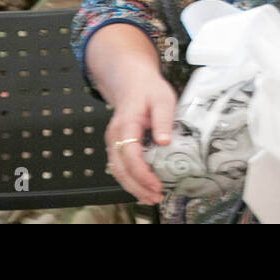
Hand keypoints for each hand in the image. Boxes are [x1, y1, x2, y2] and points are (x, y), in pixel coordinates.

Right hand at [104, 75, 177, 204]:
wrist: (132, 82)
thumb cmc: (148, 89)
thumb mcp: (163, 99)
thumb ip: (164, 120)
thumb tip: (165, 142)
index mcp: (126, 125)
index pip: (130, 155)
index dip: (142, 173)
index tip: (156, 184)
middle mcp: (115, 136)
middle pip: (121, 169)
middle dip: (137, 187)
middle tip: (155, 197)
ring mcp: (114, 141)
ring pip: (118, 171)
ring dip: (134, 187)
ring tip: (151, 198)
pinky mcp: (118, 145)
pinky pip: (121, 167)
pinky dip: (131, 180)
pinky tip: (143, 187)